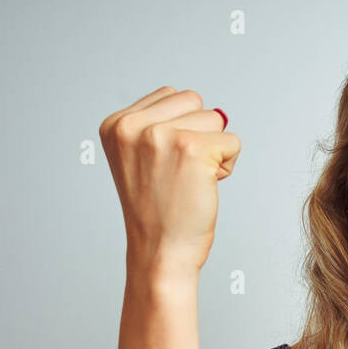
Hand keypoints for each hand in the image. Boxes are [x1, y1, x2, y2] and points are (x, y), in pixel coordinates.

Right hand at [98, 87, 239, 277]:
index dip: (178, 129)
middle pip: (193, 101)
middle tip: (179, 174)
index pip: (169, 96)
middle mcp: (133, 126)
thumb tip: (217, 112)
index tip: (163, 165)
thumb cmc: (157, 213)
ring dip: (213, 150)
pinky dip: (227, 165)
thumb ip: (160, 125)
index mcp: (116, 125)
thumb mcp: (139, 159)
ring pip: (215, 118)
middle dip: (198, 134)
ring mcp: (162, 135)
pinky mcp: (192, 148)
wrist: (160, 252)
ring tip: (190, 180)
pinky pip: (232, 142)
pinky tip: (204, 186)